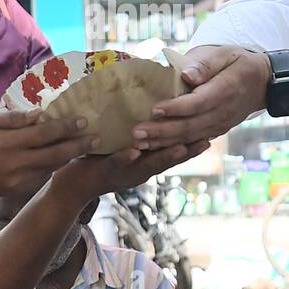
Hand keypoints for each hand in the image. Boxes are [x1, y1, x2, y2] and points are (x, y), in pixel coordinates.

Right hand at [0, 110, 97, 199]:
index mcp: (8, 143)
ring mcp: (18, 179)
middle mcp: (17, 163)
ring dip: (70, 157)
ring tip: (87, 146)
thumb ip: (12, 119)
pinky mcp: (17, 189)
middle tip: (98, 138)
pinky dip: (54, 165)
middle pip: (56, 154)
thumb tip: (38, 114)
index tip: (84, 121)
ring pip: (51, 167)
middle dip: (79, 146)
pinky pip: (41, 175)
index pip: (44, 134)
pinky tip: (64, 157)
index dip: (66, 128)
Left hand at [55, 140, 210, 205]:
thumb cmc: (104, 158)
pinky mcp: (106, 170)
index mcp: (149, 162)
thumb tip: (157, 106)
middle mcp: (142, 170)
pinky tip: (134, 151)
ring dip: (164, 156)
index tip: (213, 134)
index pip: (176, 152)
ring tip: (181, 148)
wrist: (75, 182)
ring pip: (149, 164)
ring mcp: (126, 172)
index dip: (194, 146)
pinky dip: (126, 158)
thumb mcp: (128, 145)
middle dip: (189, 152)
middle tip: (207, 140)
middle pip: (169, 160)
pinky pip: (117, 163)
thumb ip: (143, 133)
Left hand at [132, 45, 269, 148]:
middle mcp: (224, 112)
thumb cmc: (236, 62)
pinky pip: (193, 142)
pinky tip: (152, 148)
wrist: (261, 82)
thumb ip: (205, 64)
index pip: (199, 102)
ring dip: (163, 143)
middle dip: (162, 131)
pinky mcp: (216, 131)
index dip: (177, 108)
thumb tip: (186, 75)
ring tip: (138, 144)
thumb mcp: (224, 54)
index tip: (155, 109)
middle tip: (137, 133)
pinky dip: (173, 146)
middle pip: (191, 125)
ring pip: (190, 138)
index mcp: (226, 89)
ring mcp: (220, 125)